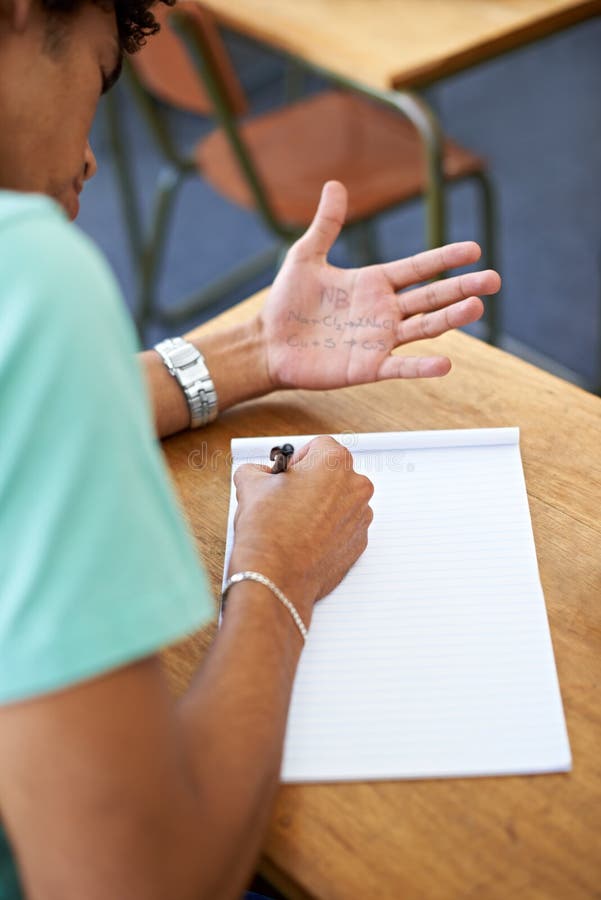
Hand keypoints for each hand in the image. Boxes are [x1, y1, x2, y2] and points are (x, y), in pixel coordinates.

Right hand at [229, 436, 373, 620]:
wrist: (276, 578)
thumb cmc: (268, 531)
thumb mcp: (250, 484)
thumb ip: (257, 469)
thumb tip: (259, 473)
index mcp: (334, 462)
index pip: (319, 446)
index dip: (298, 460)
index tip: (286, 474)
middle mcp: (356, 486)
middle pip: (333, 473)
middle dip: (312, 482)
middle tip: (287, 498)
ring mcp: (361, 517)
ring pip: (340, 501)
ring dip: (321, 506)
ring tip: (294, 522)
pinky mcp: (359, 543)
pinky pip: (344, 527)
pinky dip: (328, 530)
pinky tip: (305, 539)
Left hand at [260, 181, 500, 388]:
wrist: (268, 344)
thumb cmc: (287, 302)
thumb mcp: (305, 257)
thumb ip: (326, 225)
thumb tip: (335, 184)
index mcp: (374, 283)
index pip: (419, 267)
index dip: (445, 258)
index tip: (474, 250)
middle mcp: (383, 311)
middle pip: (431, 297)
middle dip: (462, 287)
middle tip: (494, 279)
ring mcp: (379, 340)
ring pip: (424, 328)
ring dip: (451, 319)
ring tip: (477, 308)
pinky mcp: (367, 368)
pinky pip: (399, 368)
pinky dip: (421, 367)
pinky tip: (445, 364)